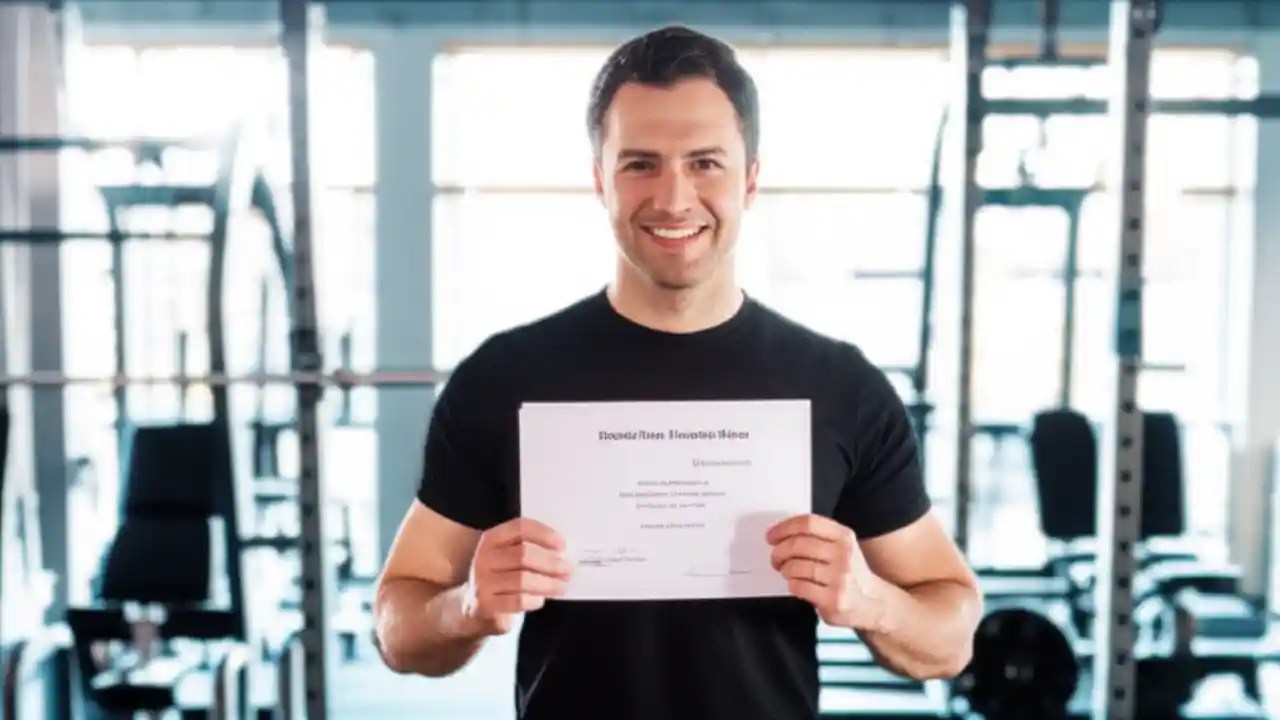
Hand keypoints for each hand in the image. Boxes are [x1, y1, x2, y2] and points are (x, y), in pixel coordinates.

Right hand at [461, 517, 571, 636]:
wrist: (474, 607)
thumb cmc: (501, 577)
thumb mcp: (509, 556)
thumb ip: (531, 549)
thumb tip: (562, 553)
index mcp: (492, 539)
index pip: (520, 528)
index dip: (544, 534)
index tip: (562, 545)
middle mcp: (484, 557)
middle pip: (524, 554)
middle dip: (551, 562)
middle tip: (568, 569)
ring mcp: (483, 582)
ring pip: (523, 579)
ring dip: (548, 583)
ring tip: (562, 586)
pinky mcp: (486, 605)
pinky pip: (518, 600)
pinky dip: (534, 600)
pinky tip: (540, 599)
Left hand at [766, 514, 884, 630]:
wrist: (874, 604)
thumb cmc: (851, 574)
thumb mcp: (842, 548)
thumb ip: (817, 538)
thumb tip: (782, 534)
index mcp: (844, 537)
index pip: (808, 523)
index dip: (784, 528)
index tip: (772, 535)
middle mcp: (843, 555)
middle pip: (798, 544)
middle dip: (779, 551)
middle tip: (776, 558)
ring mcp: (839, 578)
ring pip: (796, 566)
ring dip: (785, 569)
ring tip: (788, 572)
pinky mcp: (833, 599)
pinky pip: (799, 586)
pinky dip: (792, 585)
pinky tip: (798, 585)